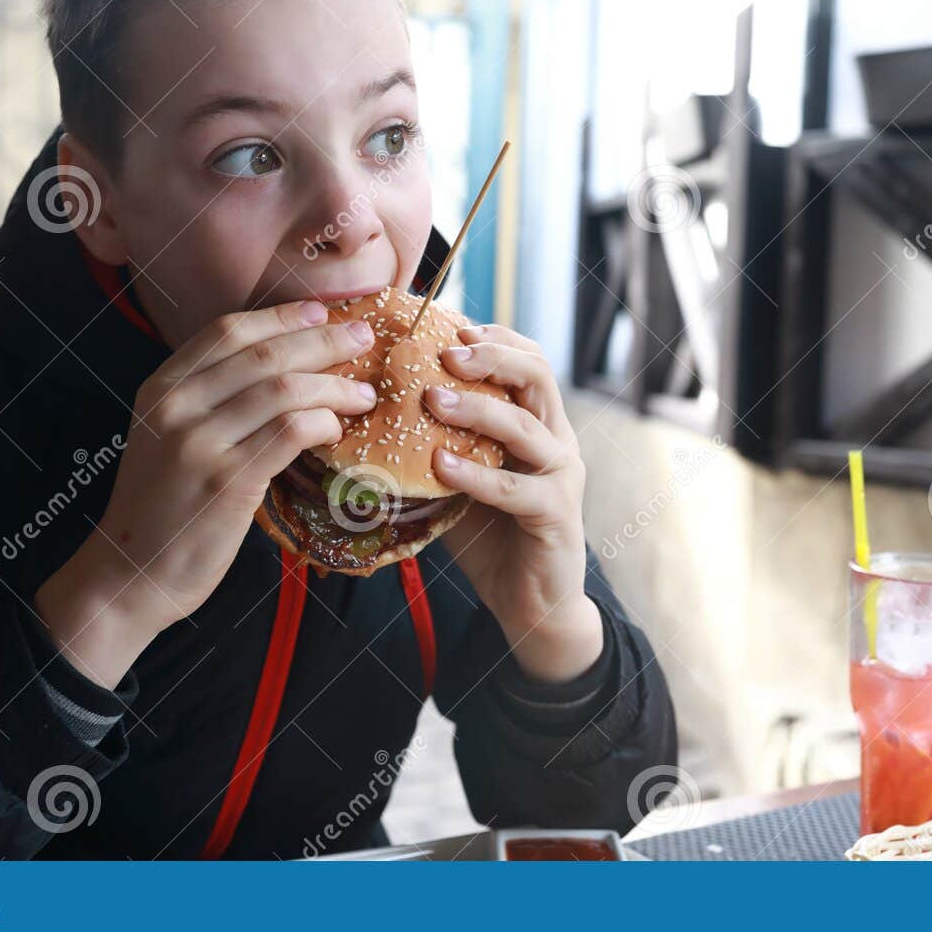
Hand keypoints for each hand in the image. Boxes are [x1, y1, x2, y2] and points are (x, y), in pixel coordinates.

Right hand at [35, 300, 377, 685]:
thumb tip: (284, 367)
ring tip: (363, 393)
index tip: (322, 311)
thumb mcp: (170, 438)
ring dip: (335, 386)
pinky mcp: (227, 481)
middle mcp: (176, 407)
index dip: (281, 317)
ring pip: (285, 390)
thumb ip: (211, 400)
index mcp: (161, 388)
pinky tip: (335, 430)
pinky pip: (290, 433)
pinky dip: (323, 424)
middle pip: (265, 354)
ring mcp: (200, 443)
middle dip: (324, 340)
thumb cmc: (162, 508)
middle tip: (363, 337)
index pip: (228, 331)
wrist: (131, 575)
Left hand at [426, 324, 602, 683]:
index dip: (495, 338)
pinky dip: (476, 474)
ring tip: (433, 398)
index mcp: (539, 424)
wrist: (532, 604)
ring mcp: (561, 477)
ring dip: (478, 407)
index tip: (451, 327)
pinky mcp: (556, 515)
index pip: (528, 361)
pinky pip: (516, 489)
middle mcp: (557, 441)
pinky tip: (440, 465)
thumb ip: (436, 444)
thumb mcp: (459, 478)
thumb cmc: (492, 537)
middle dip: (492, 356)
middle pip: (537, 376)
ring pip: (527, 426)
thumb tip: (370, 413)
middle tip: (445, 352)